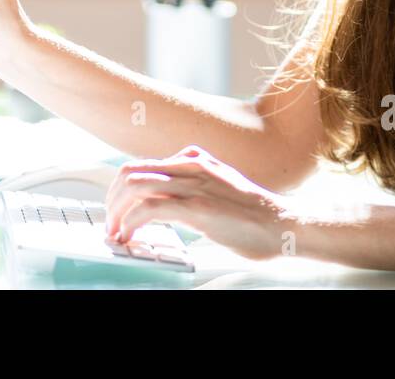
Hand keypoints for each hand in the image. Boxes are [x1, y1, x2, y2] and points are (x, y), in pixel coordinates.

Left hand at [103, 145, 297, 261]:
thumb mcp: (220, 185)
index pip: (142, 165)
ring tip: (115, 231)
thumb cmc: (254, 212)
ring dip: (117, 210)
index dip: (120, 188)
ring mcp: (194, 185)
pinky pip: (151, 208)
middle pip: (131, 171)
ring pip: (136, 185)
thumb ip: (195, 183)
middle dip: (112, 198)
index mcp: (194, 160)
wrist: (283, 223)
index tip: (114, 208)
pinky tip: (129, 235)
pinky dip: (131, 222)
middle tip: (110, 221)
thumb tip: (170, 197)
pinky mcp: (198, 208)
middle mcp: (190, 166)